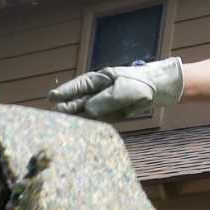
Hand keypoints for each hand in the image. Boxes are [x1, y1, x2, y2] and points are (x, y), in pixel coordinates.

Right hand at [49, 57, 183, 119]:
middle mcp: (98, 91)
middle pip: (79, 100)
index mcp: (99, 79)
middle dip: (68, 106)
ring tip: (64, 124)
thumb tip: (88, 110)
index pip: (79, 86)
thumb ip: (104, 101)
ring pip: (85, 111)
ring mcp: (102, 103)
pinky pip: (95, 120)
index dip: (65, 91)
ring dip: (76, 117)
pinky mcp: (108, 114)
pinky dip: (88, 125)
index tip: (52, 97)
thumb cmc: (140, 84)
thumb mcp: (122, 91)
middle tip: (56, 113)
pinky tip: (80, 130)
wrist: (157, 90)